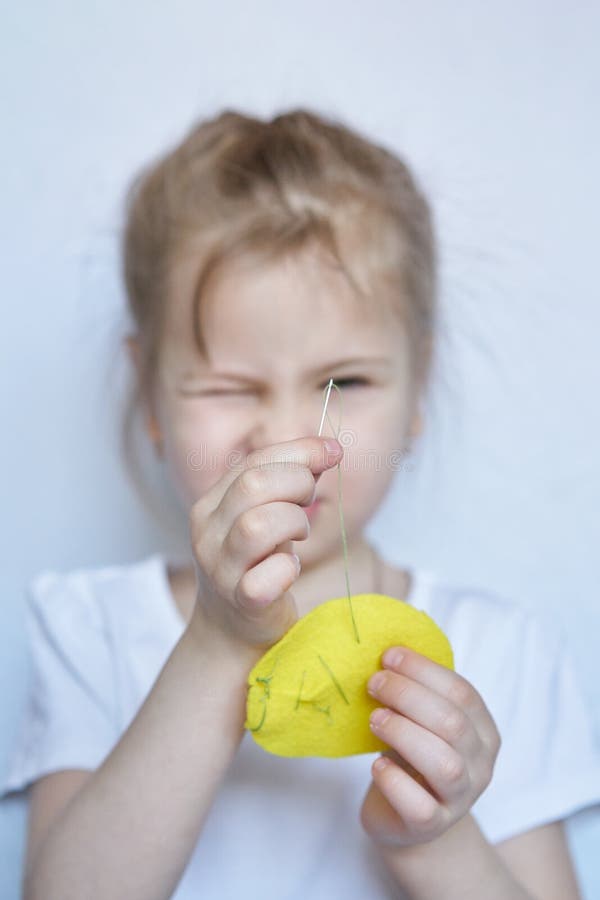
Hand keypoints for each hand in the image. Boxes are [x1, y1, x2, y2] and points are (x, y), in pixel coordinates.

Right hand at [187, 436, 343, 650]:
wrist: (232, 632)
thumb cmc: (256, 565)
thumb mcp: (266, 516)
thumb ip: (289, 482)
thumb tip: (329, 448)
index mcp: (211, 505)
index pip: (253, 461)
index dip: (299, 451)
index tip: (334, 452)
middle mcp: (207, 533)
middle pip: (253, 485)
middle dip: (298, 484)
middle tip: (308, 504)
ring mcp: (220, 570)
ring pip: (257, 526)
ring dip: (293, 523)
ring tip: (298, 535)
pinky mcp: (240, 602)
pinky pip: (264, 579)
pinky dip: (287, 569)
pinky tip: (290, 569)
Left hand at [359, 646, 500, 848]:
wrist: (406, 818)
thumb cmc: (411, 756)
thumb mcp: (422, 720)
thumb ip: (418, 692)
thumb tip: (389, 652)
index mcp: (483, 730)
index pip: (462, 692)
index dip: (423, 670)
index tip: (388, 656)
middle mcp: (481, 765)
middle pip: (453, 723)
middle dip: (408, 695)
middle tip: (374, 683)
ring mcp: (460, 799)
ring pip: (444, 764)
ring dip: (403, 733)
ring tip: (375, 720)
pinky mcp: (432, 826)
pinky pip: (420, 806)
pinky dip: (395, 781)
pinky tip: (377, 765)